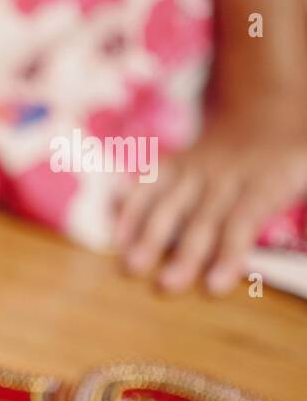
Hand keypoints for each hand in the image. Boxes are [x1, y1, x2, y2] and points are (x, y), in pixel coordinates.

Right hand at [114, 98, 306, 294]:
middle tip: (166, 285)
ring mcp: (195, 168)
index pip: (244, 219)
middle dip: (182, 253)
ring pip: (169, 202)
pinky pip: (147, 184)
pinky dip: (128, 207)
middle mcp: (226, 175)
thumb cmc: (288, 159)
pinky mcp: (172, 164)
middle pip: (202, 218)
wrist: (264, 112)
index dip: (229, 253)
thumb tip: (302, 241)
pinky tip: (113, 235)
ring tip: (130, 265)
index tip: (214, 288)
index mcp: (266, 180)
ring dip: (147, 234)